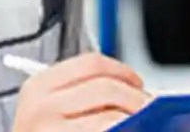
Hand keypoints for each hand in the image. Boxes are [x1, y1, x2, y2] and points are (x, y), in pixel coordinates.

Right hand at [12, 53, 150, 131]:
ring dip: (138, 122)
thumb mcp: (50, 112)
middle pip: (107, 88)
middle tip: (151, 110)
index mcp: (37, 88)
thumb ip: (84, 94)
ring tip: (145, 125)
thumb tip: (137, 93)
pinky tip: (130, 131)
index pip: (91, 64)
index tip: (136, 83)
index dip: (122, 71)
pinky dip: (126, 131)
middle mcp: (40, 109)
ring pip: (113, 119)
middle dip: (137, 98)